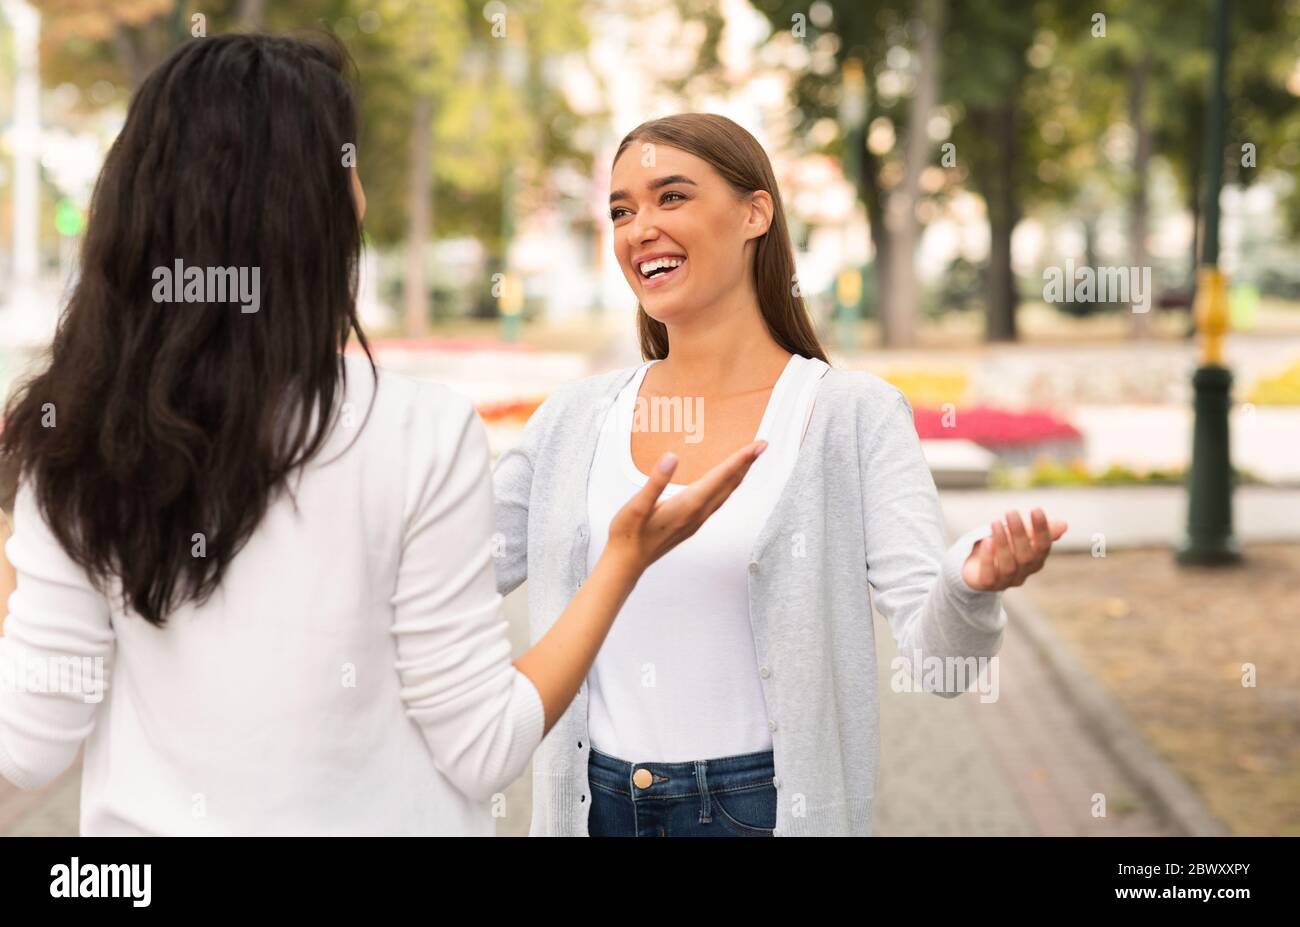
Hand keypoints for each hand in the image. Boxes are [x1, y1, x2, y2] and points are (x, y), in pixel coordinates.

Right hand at [604, 440, 766, 573]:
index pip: (720, 477)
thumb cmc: (628, 534)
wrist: (626, 563)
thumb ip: (656, 481)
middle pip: (729, 484)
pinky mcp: (691, 524)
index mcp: (688, 505)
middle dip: (746, 464)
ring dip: (739, 475)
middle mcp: (697, 514)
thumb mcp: (637, 505)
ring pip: (725, 494)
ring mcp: (696, 521)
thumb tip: (671, 458)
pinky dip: (727, 486)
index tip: (757, 446)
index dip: (740, 459)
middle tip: (762, 445)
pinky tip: (726, 482)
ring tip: (749, 459)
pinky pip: (717, 501)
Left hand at [961, 508, 1066, 591]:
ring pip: (1008, 566)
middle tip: (1011, 512)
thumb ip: (1037, 531)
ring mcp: (1006, 581)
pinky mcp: (987, 584)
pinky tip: (986, 541)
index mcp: (1036, 560)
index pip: (1043, 546)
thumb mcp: (1020, 536)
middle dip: (1020, 534)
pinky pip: (989, 576)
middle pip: (1026, 556)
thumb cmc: (1004, 546)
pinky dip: (988, 559)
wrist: (977, 565)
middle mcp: (1024, 573)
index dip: (1042, 529)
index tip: (1036, 509)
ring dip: (1003, 543)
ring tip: (996, 523)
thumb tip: (1064, 525)